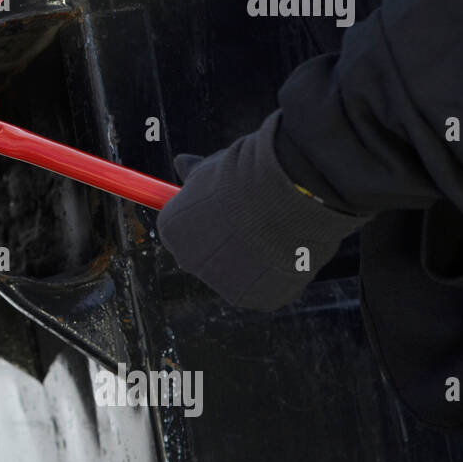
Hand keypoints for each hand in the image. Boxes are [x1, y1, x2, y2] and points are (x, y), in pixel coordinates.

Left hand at [157, 112, 371, 309]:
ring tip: (277, 229)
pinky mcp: (258, 298)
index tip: (229, 210)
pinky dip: (281, 272)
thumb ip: (194, 175)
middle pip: (207, 257)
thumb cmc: (245, 174)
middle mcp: (190, 262)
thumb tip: (181, 163)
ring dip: (255, 258)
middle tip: (257, 220)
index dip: (208, 220)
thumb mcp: (212, 168)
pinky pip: (268, 287)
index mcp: (172, 231)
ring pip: (240, 274)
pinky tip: (290, 249)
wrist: (286, 190)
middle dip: (229, 243)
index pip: (183, 232)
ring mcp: (223, 284)